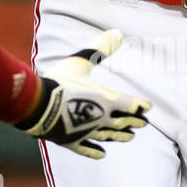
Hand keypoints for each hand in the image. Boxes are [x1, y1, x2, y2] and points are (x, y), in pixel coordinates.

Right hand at [18, 29, 150, 158]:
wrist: (38, 106)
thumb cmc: (60, 82)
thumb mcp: (80, 62)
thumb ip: (99, 48)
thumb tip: (118, 33)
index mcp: (107, 100)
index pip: (131, 105)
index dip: (141, 106)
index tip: (148, 107)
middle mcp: (102, 119)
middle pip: (124, 122)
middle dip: (134, 122)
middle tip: (142, 124)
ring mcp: (88, 133)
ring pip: (110, 137)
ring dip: (121, 137)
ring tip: (130, 137)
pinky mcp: (73, 142)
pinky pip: (88, 149)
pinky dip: (96, 151)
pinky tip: (102, 153)